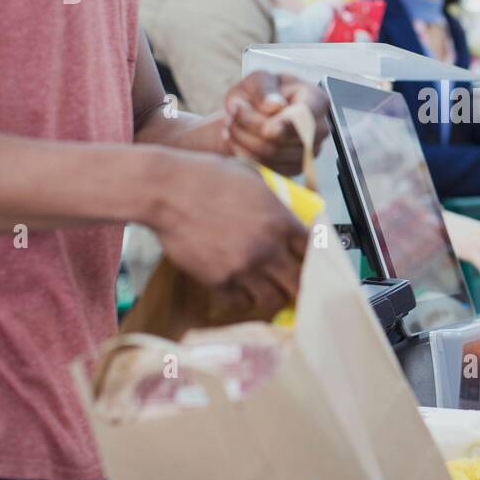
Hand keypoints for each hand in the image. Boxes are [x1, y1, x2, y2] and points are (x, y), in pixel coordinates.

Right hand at [151, 152, 308, 315]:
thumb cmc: (206, 177)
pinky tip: (241, 289)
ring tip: (268, 290)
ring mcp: (243, 267)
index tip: (308, 263)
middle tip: (294, 286)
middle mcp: (267, 248)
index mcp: (280, 221)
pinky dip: (244, 299)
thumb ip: (273, 204)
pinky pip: (240, 302)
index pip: (313, 252)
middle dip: (298, 286)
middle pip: (299, 283)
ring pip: (272, 300)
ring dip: (272, 295)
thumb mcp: (252, 180)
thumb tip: (285, 217)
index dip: (312, 259)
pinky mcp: (218, 280)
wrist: (166, 190)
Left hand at [221, 73, 328, 175]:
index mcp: (316, 100)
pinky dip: (246, 156)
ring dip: (244, 141)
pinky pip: (270, 168)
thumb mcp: (257, 80)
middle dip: (253, 129)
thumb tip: (275, 106)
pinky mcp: (296, 168)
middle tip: (230, 117)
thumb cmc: (259, 93)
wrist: (251, 113)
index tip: (267, 130)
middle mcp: (319, 128)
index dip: (288, 125)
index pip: (308, 117)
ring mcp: (310, 151)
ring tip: (229, 126)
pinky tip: (236, 141)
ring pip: (274, 155)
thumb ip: (265, 89)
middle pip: (288, 138)